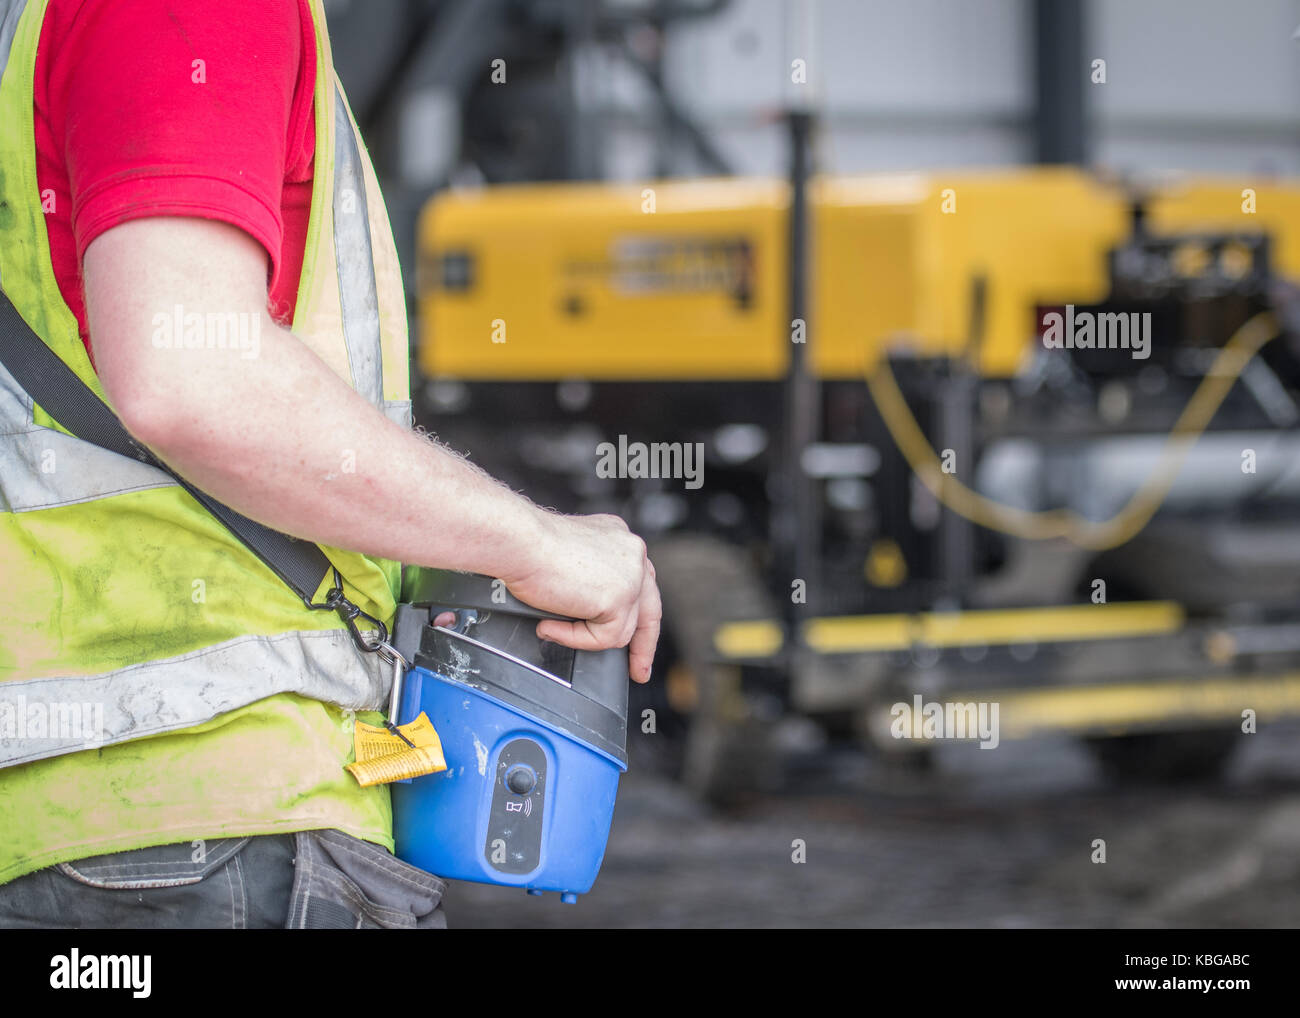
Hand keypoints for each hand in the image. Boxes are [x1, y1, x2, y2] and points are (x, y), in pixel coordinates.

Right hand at [501, 511, 660, 683]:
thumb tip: (587, 611)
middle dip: (643, 644)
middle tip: (637, 669)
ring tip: (551, 625)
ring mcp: (631, 576)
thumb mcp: (570, 561)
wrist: (519, 542)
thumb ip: (589, 581)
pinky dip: (575, 638)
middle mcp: (632, 553)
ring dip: (583, 636)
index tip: (637, 638)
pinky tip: (551, 625)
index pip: (641, 584)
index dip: (638, 613)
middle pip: (649, 608)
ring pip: (621, 629)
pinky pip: (604, 638)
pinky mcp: (620, 598)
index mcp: (620, 542)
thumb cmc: (528, 546)